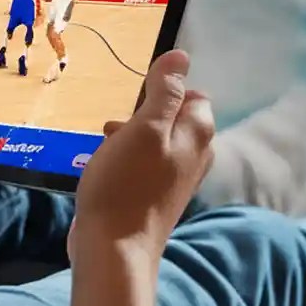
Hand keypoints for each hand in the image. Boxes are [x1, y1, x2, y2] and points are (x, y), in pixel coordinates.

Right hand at [68, 50, 214, 265]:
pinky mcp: (159, 196)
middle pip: (171, 117)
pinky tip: (107, 171)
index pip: (191, 94)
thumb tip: (181, 56)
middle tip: (114, 131)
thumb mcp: (143, 128)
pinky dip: (126, 161)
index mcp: (199, 134)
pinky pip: (145, 164)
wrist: (114, 248)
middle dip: (140, 117)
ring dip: (129, 139)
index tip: (132, 107)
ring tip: (106, 152)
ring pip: (155, 141)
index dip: (160, 93)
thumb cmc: (125, 184)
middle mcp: (198, 155)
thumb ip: (164, 91)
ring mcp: (179, 178)